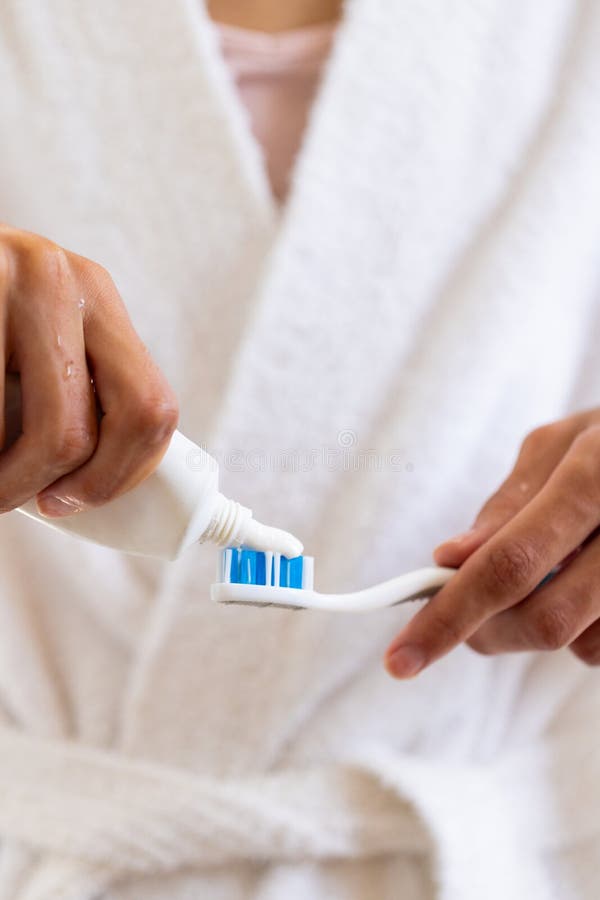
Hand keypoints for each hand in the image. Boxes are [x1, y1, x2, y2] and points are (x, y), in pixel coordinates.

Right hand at [0, 223, 177, 516]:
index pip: (149, 407)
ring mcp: (0, 285)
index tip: (73, 500)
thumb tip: (95, 481)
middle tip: (19, 499)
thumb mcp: (37, 326)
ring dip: (1, 482)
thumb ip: (74, 377)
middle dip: (47, 488)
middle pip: (78, 435)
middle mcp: (56, 282)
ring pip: (23, 437)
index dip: (118, 475)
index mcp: (94, 293)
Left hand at [385, 411, 599, 676]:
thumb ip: (510, 503)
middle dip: (486, 631)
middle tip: (457, 620)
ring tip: (553, 571)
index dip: (450, 616)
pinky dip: (582, 631)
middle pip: (545, 619)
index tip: (401, 659)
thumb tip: (450, 560)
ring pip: (581, 645)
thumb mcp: (564, 444)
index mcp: (598, 475)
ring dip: (539, 627)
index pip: (511, 563)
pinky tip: (588, 585)